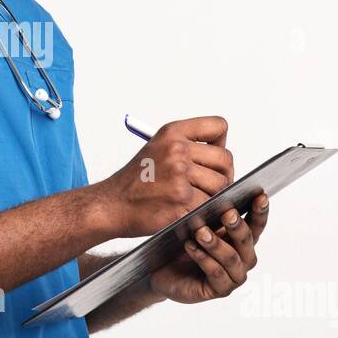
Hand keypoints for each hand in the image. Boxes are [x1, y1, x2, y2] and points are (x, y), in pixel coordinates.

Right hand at [96, 117, 233, 237]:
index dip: (220, 143)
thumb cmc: (135, 181)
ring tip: (193, 199)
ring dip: (212, 196)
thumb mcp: (158, 149)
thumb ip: (188, 146)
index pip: (218, 126)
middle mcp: (177, 150)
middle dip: (222, 175)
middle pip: (225, 159)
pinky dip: (202, 211)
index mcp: (172, 133)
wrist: (112, 204)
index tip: (210, 157)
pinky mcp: (181, 199)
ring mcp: (179, 175)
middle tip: (210, 185)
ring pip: (221, 184)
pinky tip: (186, 210)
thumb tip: (222, 156)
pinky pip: (209, 205)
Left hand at [148, 194, 269, 303]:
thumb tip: (223, 182)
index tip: (261, 196)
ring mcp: (234, 276)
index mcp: (241, 240)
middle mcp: (243, 259)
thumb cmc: (182, 245)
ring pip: (232, 258)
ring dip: (216, 244)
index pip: (256, 225)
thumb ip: (212, 208)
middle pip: (247, 241)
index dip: (260, 211)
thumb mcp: (196, 223)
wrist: (163, 271)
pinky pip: (216, 273)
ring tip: (200, 232)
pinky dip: (204, 259)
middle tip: (228, 213)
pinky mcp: (219, 290)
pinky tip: (191, 247)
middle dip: (237, 226)